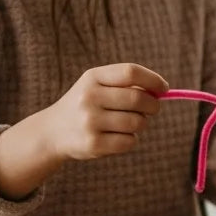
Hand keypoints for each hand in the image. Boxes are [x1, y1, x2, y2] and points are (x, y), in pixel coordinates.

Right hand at [40, 63, 166, 161]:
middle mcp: (89, 97)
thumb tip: (161, 91)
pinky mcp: (93, 143)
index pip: (130, 72)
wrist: (52, 132)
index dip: (153, 80)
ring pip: (138, 122)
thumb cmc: (86, 105)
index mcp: (92, 77)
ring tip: (128, 123)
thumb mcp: (98, 86)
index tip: (163, 88)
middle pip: (138, 98)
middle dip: (153, 105)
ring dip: (141, 123)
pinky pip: (130, 141)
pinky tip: (117, 137)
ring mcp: (90, 121)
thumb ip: (127, 84)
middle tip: (152, 109)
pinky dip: (130, 140)